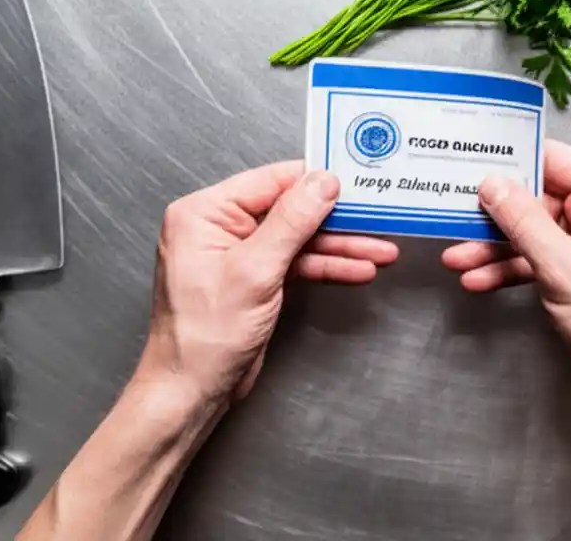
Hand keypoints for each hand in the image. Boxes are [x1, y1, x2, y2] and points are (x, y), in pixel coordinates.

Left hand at [137, 162, 397, 405]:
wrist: (191, 391)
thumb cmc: (202, 338)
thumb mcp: (254, 270)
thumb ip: (292, 221)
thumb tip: (321, 183)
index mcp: (204, 214)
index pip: (270, 181)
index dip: (314, 181)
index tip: (352, 179)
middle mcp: (217, 229)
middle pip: (289, 210)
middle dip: (335, 220)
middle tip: (375, 217)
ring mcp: (238, 255)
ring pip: (299, 240)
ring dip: (339, 247)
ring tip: (378, 250)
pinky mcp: (254, 280)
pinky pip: (296, 263)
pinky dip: (326, 267)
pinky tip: (356, 269)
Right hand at [442, 141, 570, 387]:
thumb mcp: (561, 267)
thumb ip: (523, 221)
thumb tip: (493, 184)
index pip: (553, 159)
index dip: (510, 160)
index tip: (470, 165)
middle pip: (537, 196)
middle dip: (493, 215)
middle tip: (452, 218)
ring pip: (533, 230)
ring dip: (495, 247)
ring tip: (457, 259)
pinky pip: (540, 256)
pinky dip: (512, 267)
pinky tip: (479, 278)